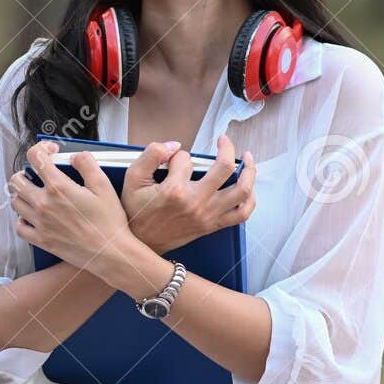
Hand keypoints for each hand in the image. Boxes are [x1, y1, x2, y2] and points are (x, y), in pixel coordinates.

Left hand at [7, 140, 136, 270]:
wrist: (110, 253)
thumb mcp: (103, 185)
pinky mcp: (41, 240)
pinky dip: (22, 219)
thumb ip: (87, 164)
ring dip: (23, 194)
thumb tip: (73, 156)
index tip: (52, 152)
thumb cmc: (109, 220)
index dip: (41, 148)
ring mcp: (40, 223)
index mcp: (58, 187)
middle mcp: (44, 204)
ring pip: (15, 202)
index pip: (35, 157)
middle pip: (17, 180)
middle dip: (26, 172)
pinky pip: (19, 227)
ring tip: (36, 194)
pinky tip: (33, 216)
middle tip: (38, 175)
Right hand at [120, 133, 255, 255]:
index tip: (170, 160)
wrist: (141, 243)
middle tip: (223, 140)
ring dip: (249, 172)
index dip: (177, 155)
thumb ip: (151, 155)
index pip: (186, 159)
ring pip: (241, 191)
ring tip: (247, 159)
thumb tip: (174, 145)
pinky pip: (242, 214)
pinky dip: (250, 200)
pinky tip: (248, 187)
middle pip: (224, 168)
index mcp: (174, 190)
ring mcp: (207, 215)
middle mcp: (195, 202)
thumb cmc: (136, 211)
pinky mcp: (212, 225)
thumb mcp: (133, 178)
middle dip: (226, 148)